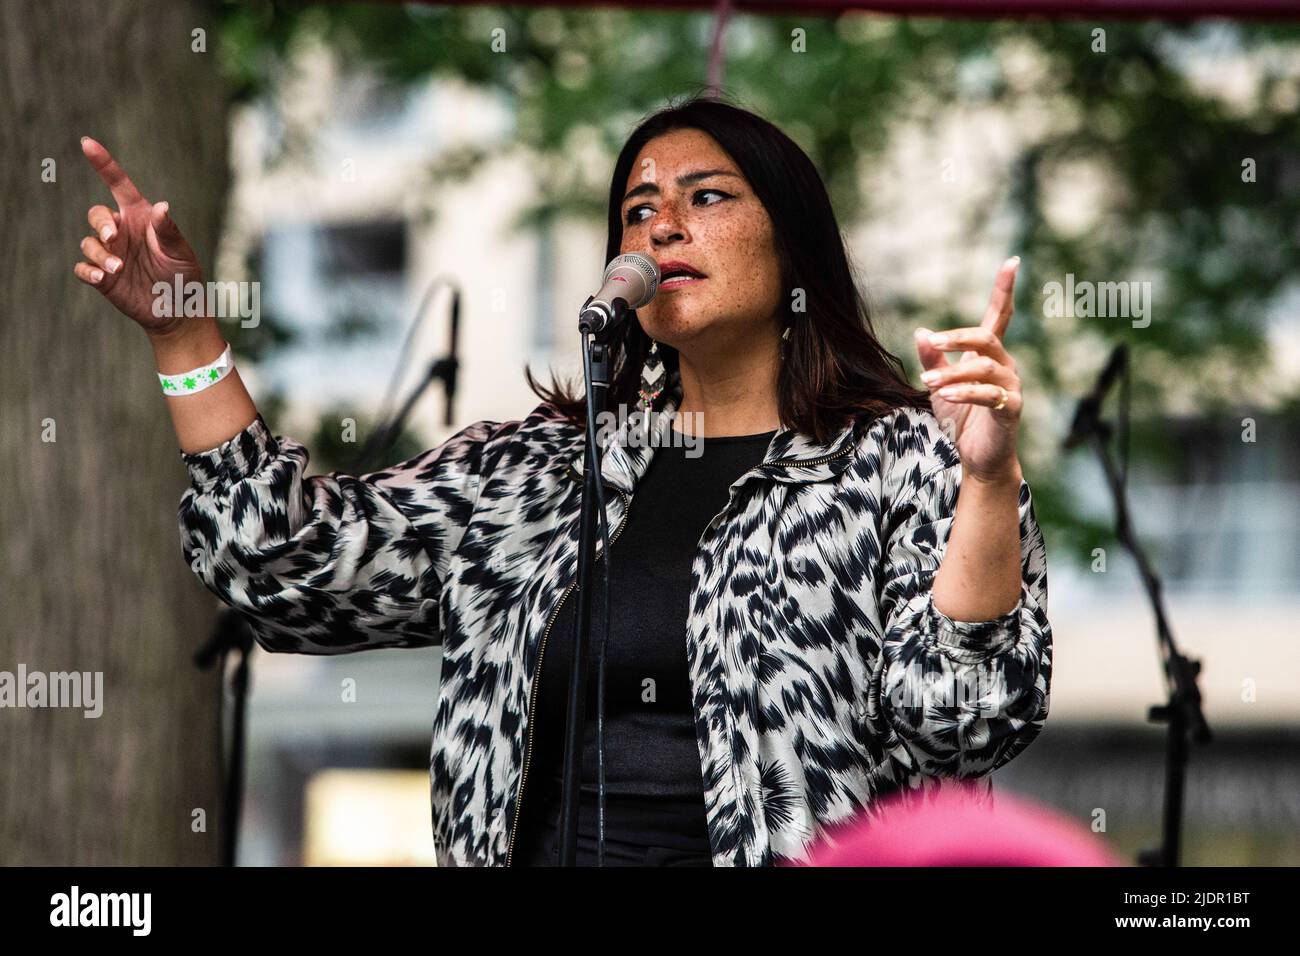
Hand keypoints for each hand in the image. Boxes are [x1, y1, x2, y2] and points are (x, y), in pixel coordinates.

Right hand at [74, 136, 202, 335]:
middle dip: (101, 223)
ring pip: (89, 243)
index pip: (118, 185)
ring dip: (100, 253)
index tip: (87, 143)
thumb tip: (161, 206)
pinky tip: (101, 276)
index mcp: (140, 218)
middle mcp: (121, 232)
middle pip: (96, 214)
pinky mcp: (102, 277)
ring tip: (118, 268)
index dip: (103, 164)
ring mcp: (110, 254)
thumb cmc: (183, 274)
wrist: (179, 309)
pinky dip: (88, 270)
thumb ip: (168, 230)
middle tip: (114, 238)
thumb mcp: (181, 251)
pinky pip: (82, 268)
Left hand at [914, 256, 1023, 483]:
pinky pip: (989, 395)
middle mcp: (1005, 366)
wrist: (977, 457)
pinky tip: (947, 395)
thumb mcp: (940, 385)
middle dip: (959, 337)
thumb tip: (921, 331)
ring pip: (986, 367)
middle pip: (988, 338)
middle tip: (933, 341)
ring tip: (929, 381)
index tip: (1011, 261)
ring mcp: (1011, 387)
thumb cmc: (961, 419)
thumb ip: (933, 359)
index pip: (1000, 316)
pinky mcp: (1010, 410)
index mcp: (989, 355)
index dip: (1004, 290)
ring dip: (954, 372)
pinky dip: (966, 393)